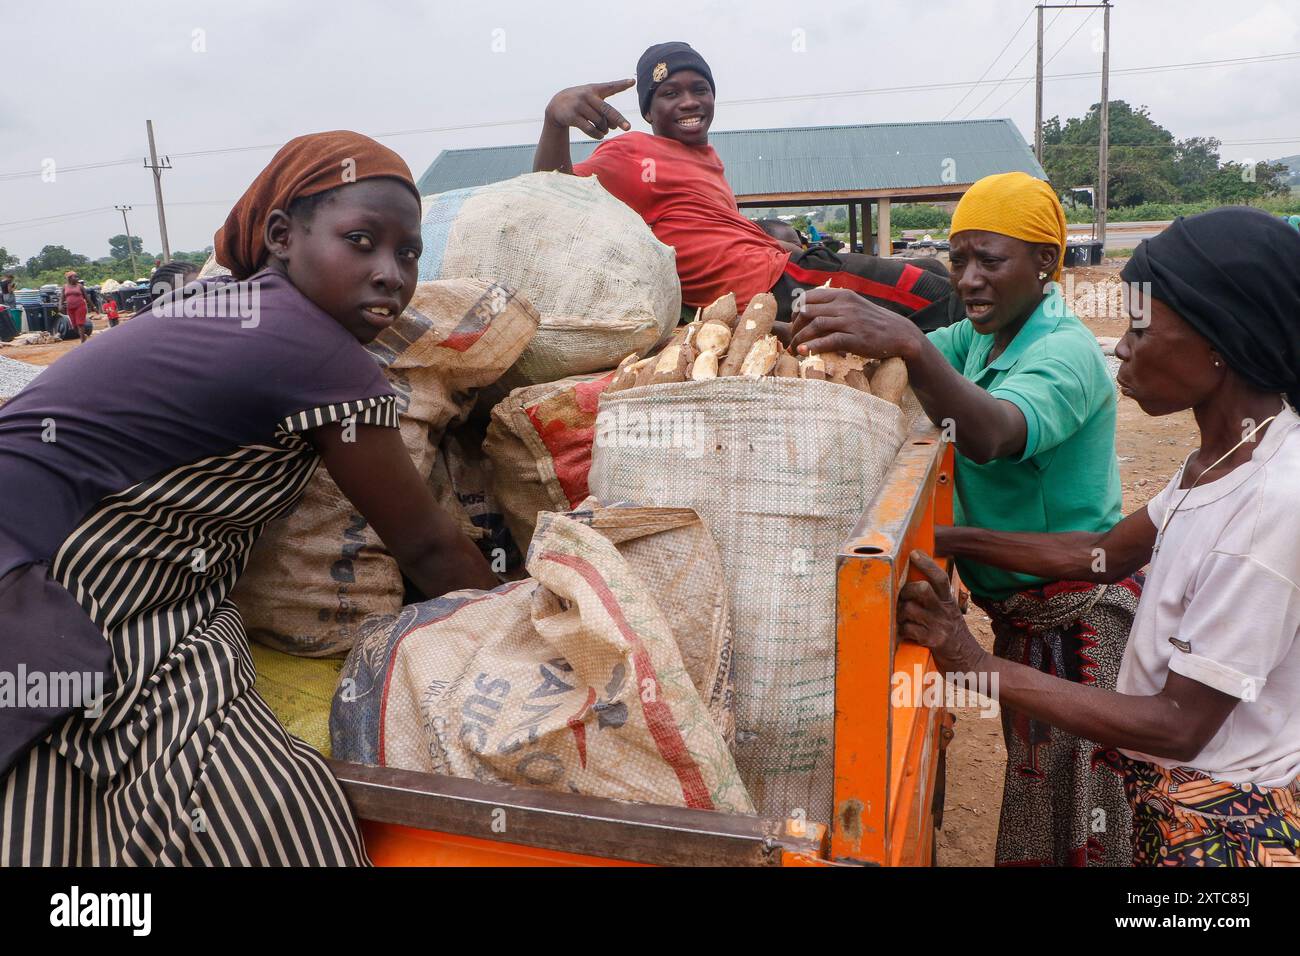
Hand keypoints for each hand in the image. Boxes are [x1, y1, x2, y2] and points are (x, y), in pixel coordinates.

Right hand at [545, 80, 633, 139]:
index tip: (632, 82)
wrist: (557, 105)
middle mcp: (587, 96)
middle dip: (618, 119)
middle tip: (628, 128)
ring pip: (599, 122)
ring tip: (605, 130)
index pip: (610, 87)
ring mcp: (579, 106)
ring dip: (605, 129)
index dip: (621, 84)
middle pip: (606, 110)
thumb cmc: (581, 102)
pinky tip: (600, 135)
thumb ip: (606, 109)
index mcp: (594, 89)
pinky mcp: (572, 116)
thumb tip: (616, 126)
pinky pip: (589, 129)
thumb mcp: (592, 99)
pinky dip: (597, 134)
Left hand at [788, 287, 922, 359]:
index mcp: (842, 295)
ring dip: (800, 338)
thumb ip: (834, 306)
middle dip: (794, 326)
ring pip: (815, 324)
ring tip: (794, 349)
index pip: (808, 297)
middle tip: (791, 339)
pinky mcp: (855, 338)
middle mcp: (845, 305)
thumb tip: (809, 311)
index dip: (796, 311)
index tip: (794, 324)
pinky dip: (813, 346)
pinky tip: (804, 352)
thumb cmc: (873, 322)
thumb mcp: (853, 306)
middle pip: (807, 310)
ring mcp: (850, 321)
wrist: (899, 334)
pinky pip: (828, 340)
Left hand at [898, 550, 981, 670]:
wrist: (972, 665)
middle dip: (906, 591)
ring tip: (901, 620)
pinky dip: (903, 631)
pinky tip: (906, 635)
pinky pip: (910, 629)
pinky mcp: (934, 641)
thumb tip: (916, 587)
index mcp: (949, 603)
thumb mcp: (950, 616)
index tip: (914, 553)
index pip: (940, 578)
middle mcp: (945, 611)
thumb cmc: (955, 639)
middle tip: (902, 599)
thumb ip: (937, 603)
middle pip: (922, 589)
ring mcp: (940, 626)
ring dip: (900, 615)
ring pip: (910, 609)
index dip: (927, 564)